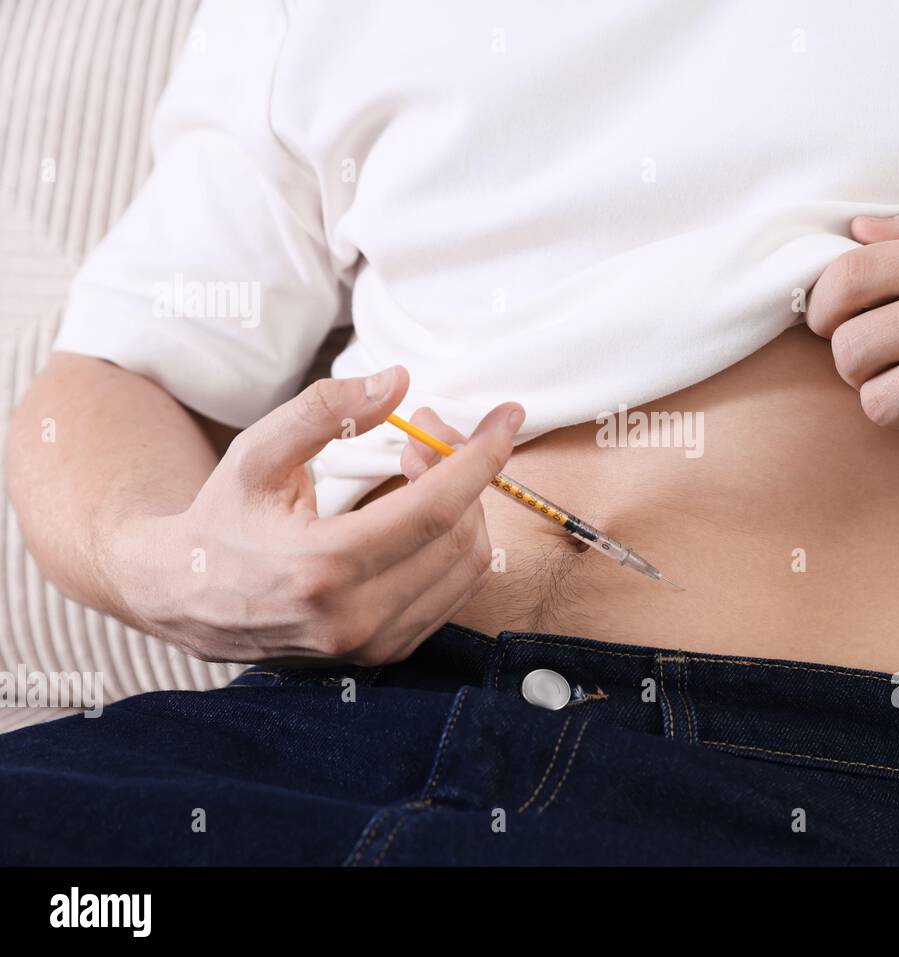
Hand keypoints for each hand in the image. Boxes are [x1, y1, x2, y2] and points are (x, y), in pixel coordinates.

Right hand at [118, 366, 523, 664]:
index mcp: (323, 567)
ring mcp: (373, 644)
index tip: (508, 416)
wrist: (186, 599)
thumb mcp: (256, 453)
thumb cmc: (223, 518)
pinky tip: (420, 509)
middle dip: (463, 471)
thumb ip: (324, 411)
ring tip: (419, 466)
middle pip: (458, 534)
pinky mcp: (385, 654)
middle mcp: (355, 617)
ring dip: (463, 506)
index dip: (481, 457)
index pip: (434, 509)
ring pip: (467, 566)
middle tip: (428, 431)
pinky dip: (453, 542)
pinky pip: (453, 592)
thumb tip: (398, 381)